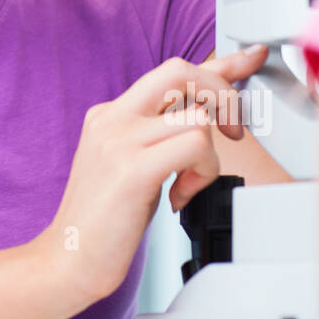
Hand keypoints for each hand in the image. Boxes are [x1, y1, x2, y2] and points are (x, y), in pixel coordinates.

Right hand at [33, 44, 269, 304]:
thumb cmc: (104, 221)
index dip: (219, 63)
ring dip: (210, 155)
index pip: (172, 73)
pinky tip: (181, 195)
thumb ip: (160, 138)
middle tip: (233, 133)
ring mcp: (119, 140)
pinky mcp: (132, 168)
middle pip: (181, 71)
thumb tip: (203, 122)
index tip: (250, 58)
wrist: (67, 260)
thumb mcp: (132, 164)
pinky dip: (203, 172)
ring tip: (190, 182)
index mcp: (112, 114)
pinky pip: (194, 146)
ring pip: (196, 117)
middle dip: (223, 95)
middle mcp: (113, 118)